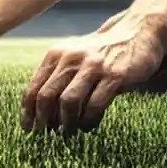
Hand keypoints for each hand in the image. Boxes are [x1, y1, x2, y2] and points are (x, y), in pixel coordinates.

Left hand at [21, 20, 165, 133]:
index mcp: (57, 55)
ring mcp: (93, 67)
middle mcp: (71, 58)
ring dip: (66, 123)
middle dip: (44, 120)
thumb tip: (40, 110)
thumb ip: (58, 76)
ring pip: (68, 102)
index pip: (34, 87)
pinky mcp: (114, 76)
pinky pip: (94, 105)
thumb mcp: (74, 57)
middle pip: (46, 96)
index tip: (27, 129)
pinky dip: (88, 121)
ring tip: (68, 132)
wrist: (138, 32)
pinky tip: (88, 126)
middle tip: (46, 135)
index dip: (28, 112)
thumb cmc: (103, 51)